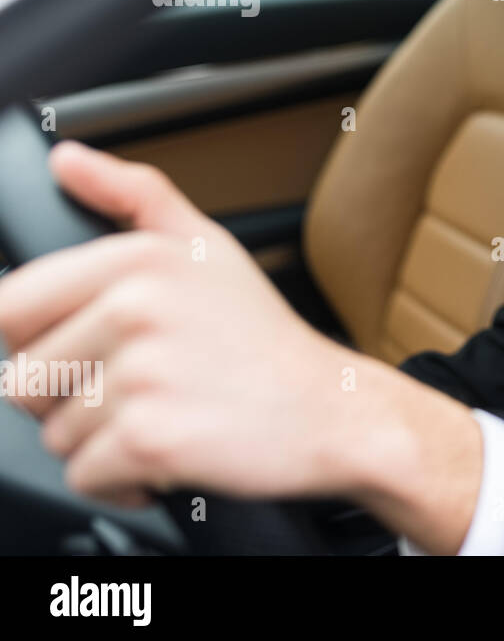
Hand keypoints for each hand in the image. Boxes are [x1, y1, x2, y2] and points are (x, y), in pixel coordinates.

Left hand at [0, 141, 480, 549]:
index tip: (93, 350)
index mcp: (136, 259)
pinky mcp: (149, 439)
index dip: (43, 341)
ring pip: (54, 434)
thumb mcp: (208, 246)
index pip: (10, 308)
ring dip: (101, 443)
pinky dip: (121, 481)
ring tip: (165, 417)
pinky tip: (167, 456)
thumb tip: (64, 159)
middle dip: (73, 400)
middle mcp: (135, 310)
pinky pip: (85, 475)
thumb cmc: (266, 338)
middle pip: (22, 381)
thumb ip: (132, 195)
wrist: (334, 409)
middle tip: (143, 389)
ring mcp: (141, 375)